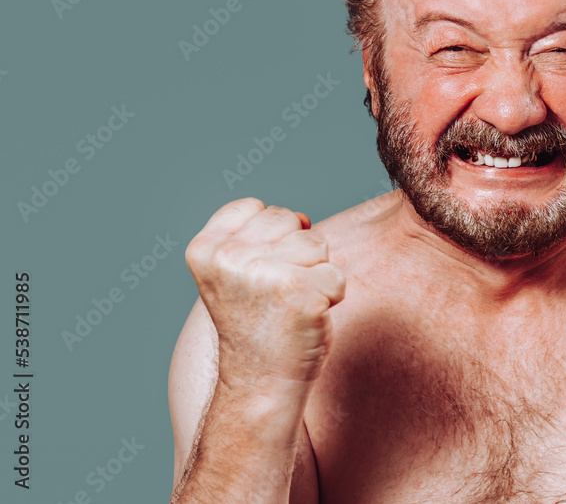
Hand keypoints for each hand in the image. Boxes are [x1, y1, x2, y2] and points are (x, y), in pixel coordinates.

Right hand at [185, 198, 345, 393]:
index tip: (257, 276)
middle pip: (288, 219)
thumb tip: (303, 218)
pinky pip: (336, 275)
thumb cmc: (257, 324)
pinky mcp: (301, 292)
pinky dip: (332, 297)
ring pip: (316, 244)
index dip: (269, 239)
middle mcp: (228, 257)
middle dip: (294, 252)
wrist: (259, 383)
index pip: (255, 207)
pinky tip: (307, 318)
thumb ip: (260, 237)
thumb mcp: (237, 273)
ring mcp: (264, 274)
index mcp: (204, 248)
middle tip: (276, 294)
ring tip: (291, 305)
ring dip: (315, 273)